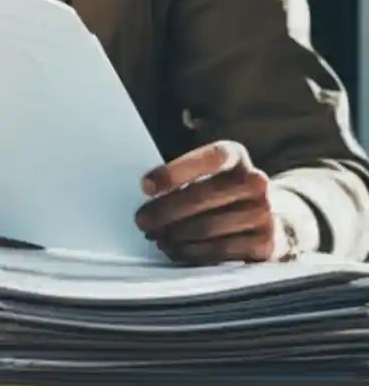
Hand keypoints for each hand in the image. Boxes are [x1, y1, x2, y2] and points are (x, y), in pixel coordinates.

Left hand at [135, 141, 280, 263]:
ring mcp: (263, 212)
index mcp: (235, 155)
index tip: (145, 187)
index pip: (206, 159)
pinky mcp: (265, 242)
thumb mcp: (204, 172)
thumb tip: (148, 194)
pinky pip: (219, 249)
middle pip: (200, 197)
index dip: (174, 173)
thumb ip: (180, 178)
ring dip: (174, 235)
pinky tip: (175, 250)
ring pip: (207, 226)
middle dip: (164, 211)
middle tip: (141, 220)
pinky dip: (191, 251)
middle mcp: (254, 181)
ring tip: (156, 236)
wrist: (264, 216)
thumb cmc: (219, 191)